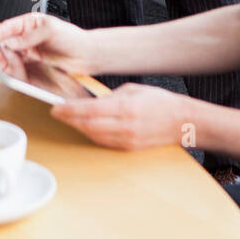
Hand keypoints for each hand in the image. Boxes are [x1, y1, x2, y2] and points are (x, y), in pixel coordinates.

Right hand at [0, 12, 97, 78]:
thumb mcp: (51, 30)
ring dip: (6, 64)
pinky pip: (16, 70)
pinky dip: (14, 72)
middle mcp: (26, 38)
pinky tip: (18, 73)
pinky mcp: (31, 67)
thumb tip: (12, 41)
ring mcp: (28, 53)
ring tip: (10, 67)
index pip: (7, 27)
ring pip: (7, 59)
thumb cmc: (73, 38)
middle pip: (3, 45)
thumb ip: (30, 36)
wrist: (86, 56)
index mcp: (29, 24)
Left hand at [50, 83, 191, 148]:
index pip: (89, 110)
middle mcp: (125, 126)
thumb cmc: (160, 102)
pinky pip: (104, 142)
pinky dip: (91, 135)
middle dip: (69, 119)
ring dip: (78, 128)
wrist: (183, 122)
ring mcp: (127, 140)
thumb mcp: (133, 90)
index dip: (70, 110)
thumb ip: (110, 97)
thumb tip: (91, 103)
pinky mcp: (129, 148)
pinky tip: (84, 127)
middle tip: (56, 112)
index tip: (56, 107)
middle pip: (88, 125)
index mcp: (126, 108)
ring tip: (67, 119)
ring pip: (94, 136)